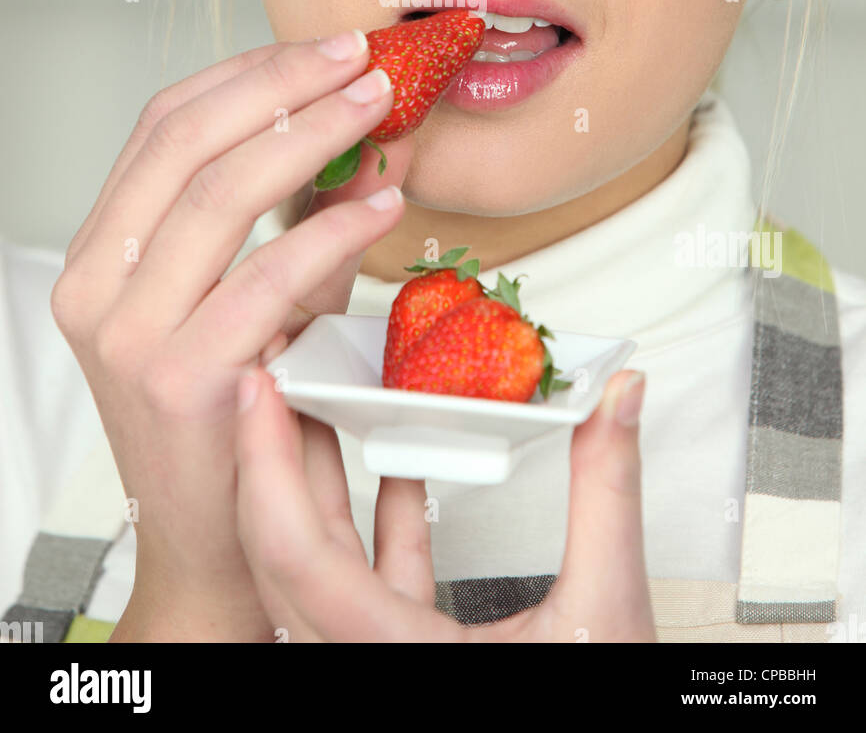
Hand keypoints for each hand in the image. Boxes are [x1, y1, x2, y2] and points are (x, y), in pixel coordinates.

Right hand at [50, 33, 412, 641]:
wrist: (218, 538)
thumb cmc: (234, 415)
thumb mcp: (255, 299)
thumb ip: (293, 221)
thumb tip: (358, 140)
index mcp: (101, 253)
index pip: (162, 126)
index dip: (247, 73)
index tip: (319, 48)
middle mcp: (98, 285)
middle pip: (187, 141)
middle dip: (284, 86)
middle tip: (359, 62)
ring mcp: (129, 332)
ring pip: (220, 194)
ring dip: (312, 136)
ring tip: (376, 111)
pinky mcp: (180, 377)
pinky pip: (266, 277)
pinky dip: (332, 231)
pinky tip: (379, 208)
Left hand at [234, 366, 656, 642]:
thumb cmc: (592, 726)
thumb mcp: (608, 610)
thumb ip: (607, 492)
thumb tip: (617, 397)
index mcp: (395, 656)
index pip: (294, 553)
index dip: (265, 463)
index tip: (262, 391)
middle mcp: (365, 662)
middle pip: (280, 553)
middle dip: (268, 455)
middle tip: (271, 378)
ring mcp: (374, 661)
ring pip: (312, 566)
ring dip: (311, 481)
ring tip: (318, 404)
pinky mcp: (399, 655)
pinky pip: (359, 580)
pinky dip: (371, 517)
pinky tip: (400, 464)